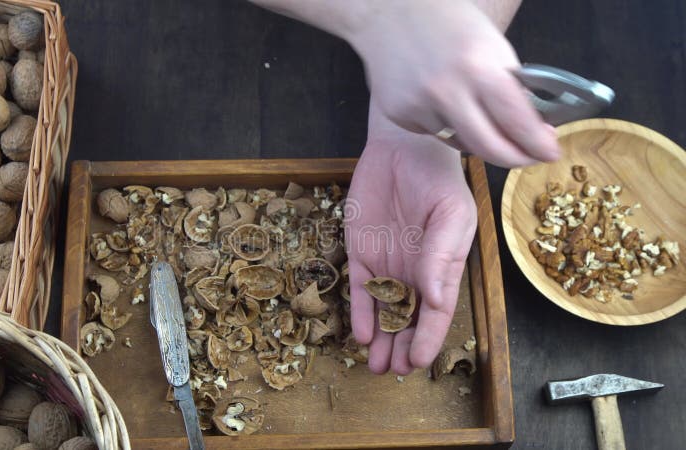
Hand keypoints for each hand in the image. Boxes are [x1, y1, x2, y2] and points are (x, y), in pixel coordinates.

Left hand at [344, 105, 476, 373]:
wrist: (403, 145)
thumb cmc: (437, 178)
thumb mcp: (451, 214)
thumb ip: (442, 256)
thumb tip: (435, 298)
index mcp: (441, 267)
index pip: (436, 313)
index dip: (428, 339)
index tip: (417, 363)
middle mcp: (414, 271)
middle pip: (408, 319)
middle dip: (401, 347)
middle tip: (391, 373)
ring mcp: (386, 263)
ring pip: (382, 311)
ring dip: (381, 339)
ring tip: (374, 366)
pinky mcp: (360, 251)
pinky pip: (358, 289)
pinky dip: (359, 312)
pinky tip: (360, 335)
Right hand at [345, 0, 558, 166]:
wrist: (391, 13)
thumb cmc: (448, 23)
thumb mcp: (491, 45)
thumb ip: (510, 86)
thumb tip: (530, 127)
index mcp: (479, 67)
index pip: (517, 121)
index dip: (536, 143)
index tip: (549, 151)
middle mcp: (447, 91)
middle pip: (489, 147)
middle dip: (513, 157)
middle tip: (525, 156)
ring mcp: (420, 105)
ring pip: (460, 142)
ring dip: (475, 136)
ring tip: (472, 108)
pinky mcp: (401, 114)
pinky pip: (433, 133)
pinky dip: (443, 124)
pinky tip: (437, 99)